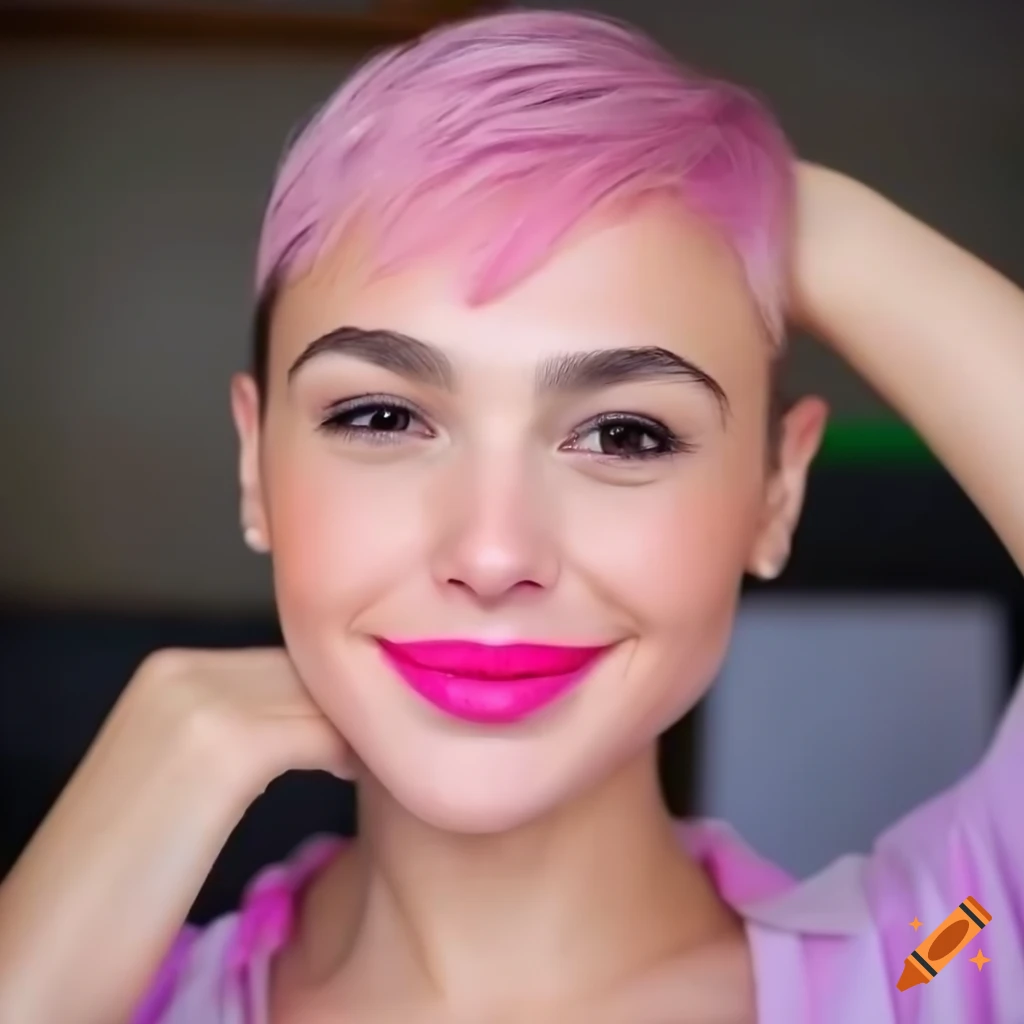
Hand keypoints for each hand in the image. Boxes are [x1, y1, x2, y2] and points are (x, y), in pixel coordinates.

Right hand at [0, 647, 348, 1023]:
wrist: (40, 954)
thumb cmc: (115, 886)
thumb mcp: (174, 786)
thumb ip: (236, 738)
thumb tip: (322, 726)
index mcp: (166, 674)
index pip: (283, 662)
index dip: (335, 694)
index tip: (376, 723)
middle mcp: (180, 671)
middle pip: (307, 672)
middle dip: (352, 704)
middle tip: (396, 739)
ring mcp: (198, 704)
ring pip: (321, 697)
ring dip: (358, 727)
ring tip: (385, 762)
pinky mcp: (223, 750)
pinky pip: (324, 733)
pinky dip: (353, 754)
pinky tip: (358, 779)